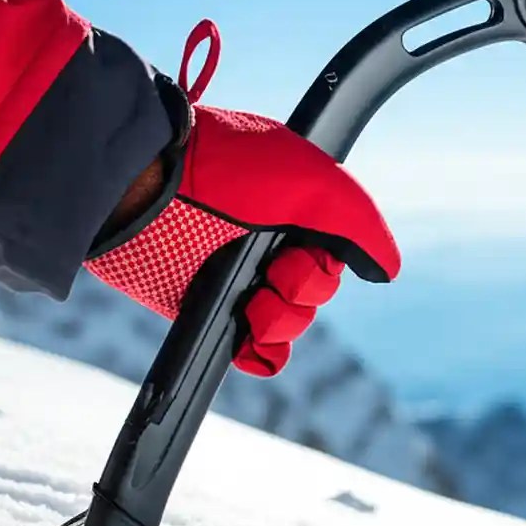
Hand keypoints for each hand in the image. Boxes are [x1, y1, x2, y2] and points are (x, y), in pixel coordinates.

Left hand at [86, 20, 399, 376]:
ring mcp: (237, 279)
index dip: (333, 261)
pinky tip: (250, 341)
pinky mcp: (204, 310)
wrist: (139, 185)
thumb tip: (387, 270)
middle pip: (319, 294)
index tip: (310, 247)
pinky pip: (256, 354)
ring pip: (291, 326)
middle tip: (276, 270)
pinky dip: (263, 356)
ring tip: (254, 304)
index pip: (340, 255)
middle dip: (305, 291)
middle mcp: (268, 244)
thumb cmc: (225, 169)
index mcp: (297, 210)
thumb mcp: (314, 182)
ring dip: (284, 322)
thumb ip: (361, 225)